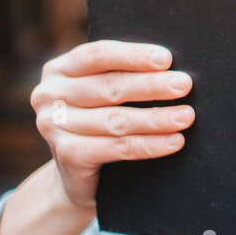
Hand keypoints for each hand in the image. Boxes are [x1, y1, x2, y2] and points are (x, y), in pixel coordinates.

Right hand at [30, 40, 193, 207]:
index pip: (97, 55)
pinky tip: (175, 141)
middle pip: (108, 87)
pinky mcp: (67, 155)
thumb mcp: (103, 97)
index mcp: (59, 69)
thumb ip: (123, 77)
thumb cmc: (100, 125)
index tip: (166, 58)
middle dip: (151, 86)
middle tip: (184, 85)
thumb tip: (171, 68)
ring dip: (156, 118)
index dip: (132, 56)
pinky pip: (117, 147)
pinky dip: (150, 145)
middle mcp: (49, 95)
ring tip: (186, 116)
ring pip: (116, 120)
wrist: (78, 179)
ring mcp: (54, 126)